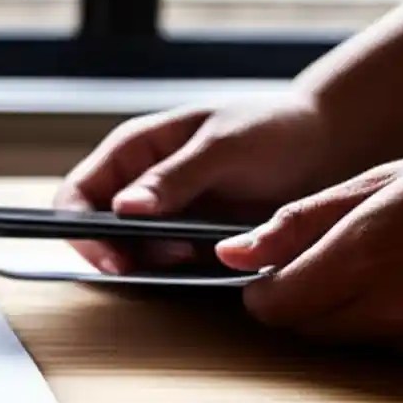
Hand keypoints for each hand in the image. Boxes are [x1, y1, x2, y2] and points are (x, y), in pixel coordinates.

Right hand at [55, 95, 336, 273]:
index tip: (113, 260)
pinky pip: (169, 268)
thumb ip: (173, 178)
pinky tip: (213, 262)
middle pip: (97, 234)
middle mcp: (137, 185)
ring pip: (131, 255)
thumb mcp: (223, 146)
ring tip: (199, 255)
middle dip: (122, 254)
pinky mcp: (190, 241)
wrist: (326, 143)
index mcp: (132, 151)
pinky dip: (183, 274)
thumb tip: (122, 208)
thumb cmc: (272, 127)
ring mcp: (163, 216)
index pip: (77, 196)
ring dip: (156, 266)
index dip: (81, 231)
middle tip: (171, 260)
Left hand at [216, 156, 402, 352]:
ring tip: (374, 267)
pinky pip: (387, 344)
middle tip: (328, 261)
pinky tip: (401, 285)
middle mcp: (387, 307)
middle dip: (300, 300)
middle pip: (304, 327)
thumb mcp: (372, 186)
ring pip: (344, 339)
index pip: (273, 308)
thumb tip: (231, 253)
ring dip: (341, 312)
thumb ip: (297, 224)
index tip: (272, 270)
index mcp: (359, 259)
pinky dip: (382, 321)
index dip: (263, 290)